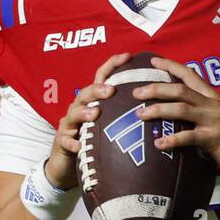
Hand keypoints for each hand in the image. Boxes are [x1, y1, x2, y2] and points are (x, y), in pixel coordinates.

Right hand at [44, 52, 131, 189]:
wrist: (67, 163)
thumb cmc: (95, 140)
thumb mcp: (111, 123)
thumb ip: (126, 111)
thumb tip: (158, 103)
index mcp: (94, 100)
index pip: (102, 77)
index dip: (113, 65)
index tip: (129, 56)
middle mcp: (79, 107)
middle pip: (86, 92)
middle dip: (98, 89)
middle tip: (111, 90)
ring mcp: (69, 124)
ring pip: (73, 113)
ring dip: (84, 112)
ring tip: (95, 114)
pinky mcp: (62, 142)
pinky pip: (66, 141)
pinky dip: (73, 143)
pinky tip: (79, 146)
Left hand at [132, 55, 219, 188]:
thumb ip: (203, 112)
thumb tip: (179, 112)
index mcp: (214, 97)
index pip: (190, 75)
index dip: (171, 66)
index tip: (153, 60)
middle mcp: (213, 104)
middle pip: (180, 89)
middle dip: (156, 88)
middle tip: (135, 92)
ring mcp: (214, 121)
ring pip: (181, 109)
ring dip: (158, 110)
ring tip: (140, 115)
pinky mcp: (214, 139)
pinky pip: (188, 137)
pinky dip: (171, 139)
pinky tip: (158, 143)